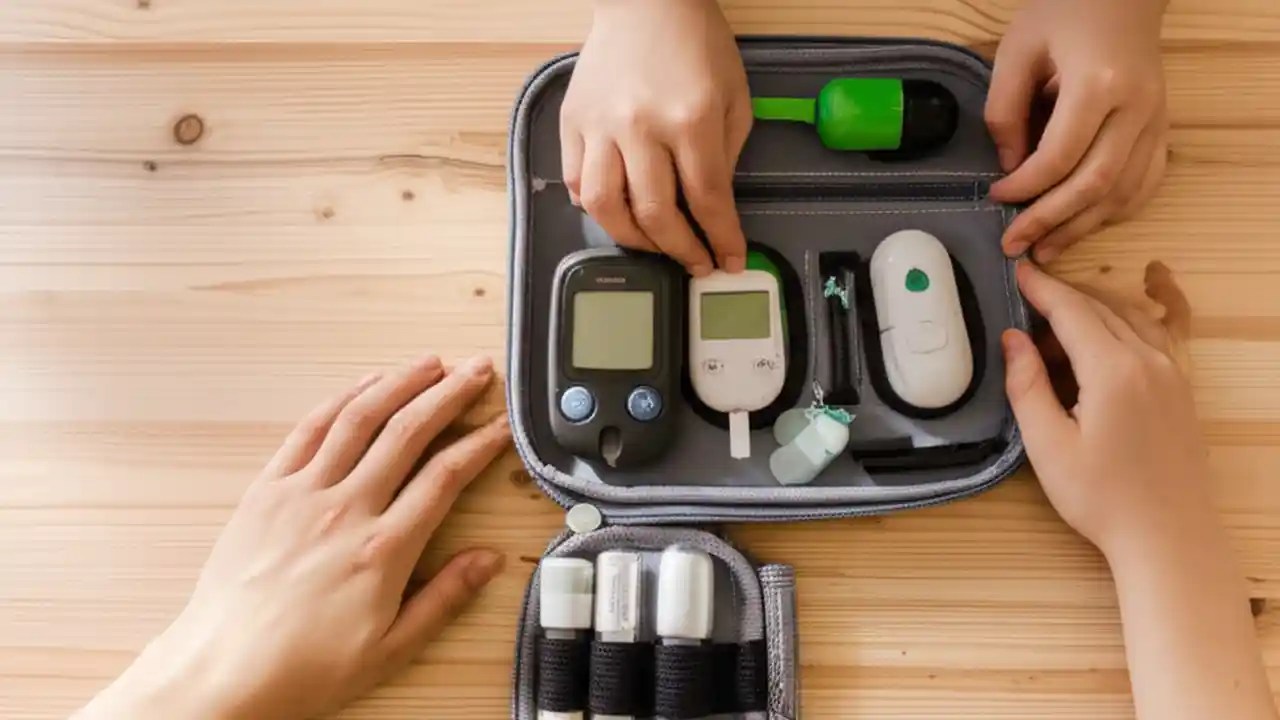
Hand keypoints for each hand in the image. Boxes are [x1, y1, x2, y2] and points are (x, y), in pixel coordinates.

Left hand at [76, 355, 510, 719]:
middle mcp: (344, 510)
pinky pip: (309, 429)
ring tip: (431, 363)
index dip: (481, 444)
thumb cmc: (302, 668)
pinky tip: (366, 384)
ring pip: (360, 418)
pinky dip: (343, 398)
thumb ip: (443, 599)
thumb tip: (488, 561)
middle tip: (477, 371)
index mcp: (382, 550)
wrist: (221, 671)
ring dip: (400, 382)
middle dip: (450, 394)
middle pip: (409, 432)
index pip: (445, 477)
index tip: (502, 426)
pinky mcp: (267, 490)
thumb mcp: (389, 649)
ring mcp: (302, 493)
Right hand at [561, 0, 751, 275]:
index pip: (707, 199)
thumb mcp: (734, 97)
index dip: (720, 239)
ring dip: (632, 238)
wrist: (646, 1)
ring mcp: (599, 126)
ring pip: (604, 207)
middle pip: (655, 213)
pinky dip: (595, 207)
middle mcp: (639, 126)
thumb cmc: (697, 45)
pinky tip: (618, 211)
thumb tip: (712, 209)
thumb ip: (726, 156)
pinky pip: (576, 182)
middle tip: (695, 263)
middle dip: (680, 250)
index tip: (728, 261)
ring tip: (654, 244)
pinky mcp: (572, 122)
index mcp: (689, 118)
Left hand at [986, 0, 1169, 262]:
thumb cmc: (1064, 12)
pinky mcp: (1163, 127)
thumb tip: (1010, 167)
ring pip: (1125, 192)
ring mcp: (1157, 119)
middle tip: (1015, 245)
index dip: (1025, 186)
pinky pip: (1146, 181)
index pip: (1059, 156)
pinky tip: (1086, 226)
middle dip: (1050, 221)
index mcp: (1098, 84)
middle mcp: (1137, 108)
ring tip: (1045, 250)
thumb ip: (1006, 111)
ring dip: (1082, 227)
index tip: (996, 196)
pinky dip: (1117, 210)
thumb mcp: (1017, 51)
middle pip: (1095, 184)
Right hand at [1002, 264, 1211, 556]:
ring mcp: (1172, 373)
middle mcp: (1149, 361)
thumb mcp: (1047, 446)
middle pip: (1100, 308)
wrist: (1167, 536)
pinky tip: (1138, 297)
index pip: (1072, 311)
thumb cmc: (1101, 498)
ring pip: (1128, 317)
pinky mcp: (1181, 388)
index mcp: (1113, 372)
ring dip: (1091, 309)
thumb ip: (1027, 385)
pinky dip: (1137, 313)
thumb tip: (1014, 339)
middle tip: (1023, 301)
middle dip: (1060, 297)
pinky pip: (1158, 333)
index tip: (1016, 270)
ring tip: (1055, 322)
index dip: (1041, 288)